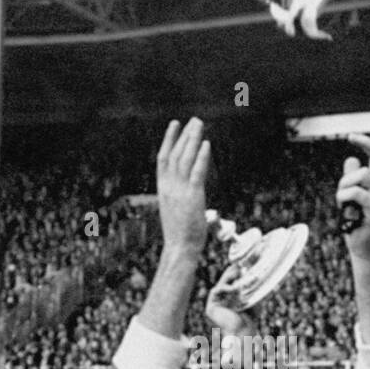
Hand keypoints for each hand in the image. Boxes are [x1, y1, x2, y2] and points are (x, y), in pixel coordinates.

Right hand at [155, 118, 210, 257]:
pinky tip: (206, 144)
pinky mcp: (192, 196)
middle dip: (185, 135)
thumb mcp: (177, 210)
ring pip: (185, 159)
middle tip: (194, 120)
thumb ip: (181, 196)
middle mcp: (169, 186)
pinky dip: (202, 157)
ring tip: (200, 125)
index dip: (170, 139)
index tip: (175, 124)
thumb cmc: (180, 234)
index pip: (164, 158)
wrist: (180, 248)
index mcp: (163, 188)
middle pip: (176, 153)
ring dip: (193, 140)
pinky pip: (197, 172)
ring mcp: (180, 191)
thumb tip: (189, 191)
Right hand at [205, 263, 255, 336]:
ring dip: (229, 277)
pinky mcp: (210, 307)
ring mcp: (214, 303)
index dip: (235, 273)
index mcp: (229, 298)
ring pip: (220, 284)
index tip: (243, 265)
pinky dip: (226, 288)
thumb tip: (262, 276)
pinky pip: (216, 291)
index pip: (231, 282)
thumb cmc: (249, 319)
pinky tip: (235, 288)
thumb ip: (253, 289)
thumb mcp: (253, 300)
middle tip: (239, 265)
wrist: (242, 333)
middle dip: (231, 272)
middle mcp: (220, 300)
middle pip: (224, 281)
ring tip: (238, 273)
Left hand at [339, 119, 369, 257]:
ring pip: (362, 176)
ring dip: (344, 185)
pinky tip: (345, 210)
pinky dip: (344, 198)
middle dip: (367, 142)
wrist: (362, 247)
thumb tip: (351, 160)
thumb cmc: (355, 221)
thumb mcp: (349, 196)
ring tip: (342, 202)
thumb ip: (352, 178)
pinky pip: (355, 193)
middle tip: (350, 136)